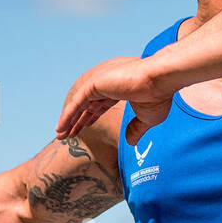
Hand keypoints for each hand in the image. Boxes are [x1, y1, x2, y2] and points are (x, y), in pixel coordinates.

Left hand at [55, 56, 175, 145]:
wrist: (161, 79)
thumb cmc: (159, 95)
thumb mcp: (148, 118)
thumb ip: (136, 129)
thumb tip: (130, 143)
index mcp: (118, 86)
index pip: (99, 104)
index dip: (90, 118)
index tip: (82, 129)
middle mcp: (107, 81)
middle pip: (86, 104)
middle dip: (76, 120)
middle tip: (66, 134)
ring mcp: (100, 81)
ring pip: (79, 103)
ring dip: (69, 118)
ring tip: (60, 134)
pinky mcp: (95, 83)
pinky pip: (77, 102)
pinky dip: (68, 114)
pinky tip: (61, 127)